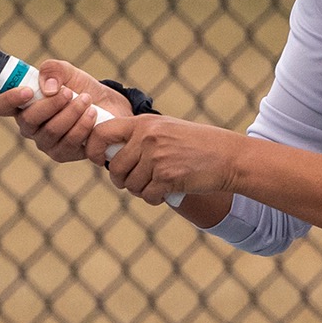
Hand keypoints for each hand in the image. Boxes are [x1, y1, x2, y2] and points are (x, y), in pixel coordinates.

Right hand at [0, 59, 132, 163]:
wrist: (108, 106)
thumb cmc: (80, 88)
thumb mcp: (68, 72)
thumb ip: (53, 70)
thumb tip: (48, 89)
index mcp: (22, 104)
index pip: (0, 106)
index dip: (8, 99)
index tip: (27, 91)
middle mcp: (29, 126)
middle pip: (27, 120)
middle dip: (51, 104)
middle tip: (68, 92)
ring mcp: (44, 142)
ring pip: (51, 131)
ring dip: (71, 113)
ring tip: (86, 100)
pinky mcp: (62, 153)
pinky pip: (68, 143)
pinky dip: (82, 126)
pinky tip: (92, 115)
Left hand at [85, 115, 243, 204]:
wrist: (229, 156)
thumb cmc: (197, 144)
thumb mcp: (166, 129)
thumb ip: (139, 137)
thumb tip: (108, 155)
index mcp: (144, 123)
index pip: (102, 132)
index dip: (92, 148)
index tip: (96, 159)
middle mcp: (147, 138)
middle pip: (114, 167)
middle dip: (122, 179)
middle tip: (136, 181)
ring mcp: (157, 158)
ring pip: (130, 185)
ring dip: (141, 190)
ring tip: (157, 184)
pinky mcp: (167, 177)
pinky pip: (147, 196)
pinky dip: (155, 198)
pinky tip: (166, 192)